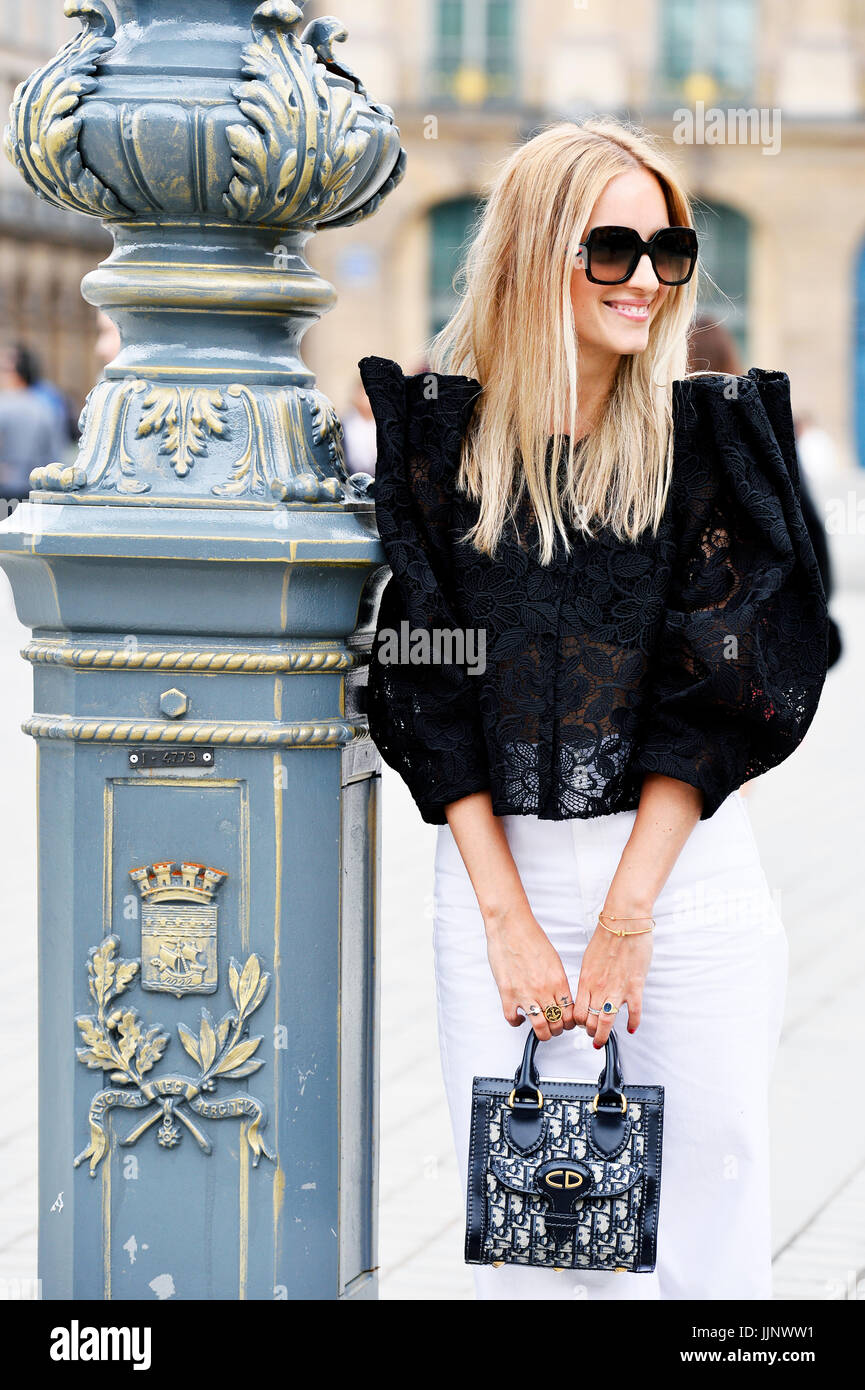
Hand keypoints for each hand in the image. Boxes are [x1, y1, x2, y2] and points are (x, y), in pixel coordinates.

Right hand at [484, 904, 576, 1040]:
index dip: (570, 1022)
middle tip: (554, 1027)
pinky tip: (520, 1018)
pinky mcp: (507, 993)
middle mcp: (544, 990)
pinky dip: (517, 1023)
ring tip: (541, 1029)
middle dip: (558, 1029)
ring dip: (543, 1033)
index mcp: (558, 980)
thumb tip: (559, 995)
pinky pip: (513, 1019)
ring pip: (540, 1028)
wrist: (510, 926)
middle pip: (558, 1024)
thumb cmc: (530, 936)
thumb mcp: (553, 959)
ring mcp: (525, 993)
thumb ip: (557, 980)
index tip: (567, 1021)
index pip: (571, 1013)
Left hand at [574, 911, 653, 1047]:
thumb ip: (589, 977)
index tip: (581, 1024)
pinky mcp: (634, 987)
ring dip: (603, 1035)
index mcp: (586, 980)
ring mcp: (616, 989)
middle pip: (589, 1021)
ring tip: (603, 1041)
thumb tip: (588, 989)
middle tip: (593, 1035)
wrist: (624, 923)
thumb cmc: (607, 937)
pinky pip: (634, 1012)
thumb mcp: (589, 959)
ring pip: (606, 1022)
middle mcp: (599, 988)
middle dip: (589, 1032)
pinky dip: (633, 1024)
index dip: (577, 1022)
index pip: (576, 1012)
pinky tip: (631, 1028)